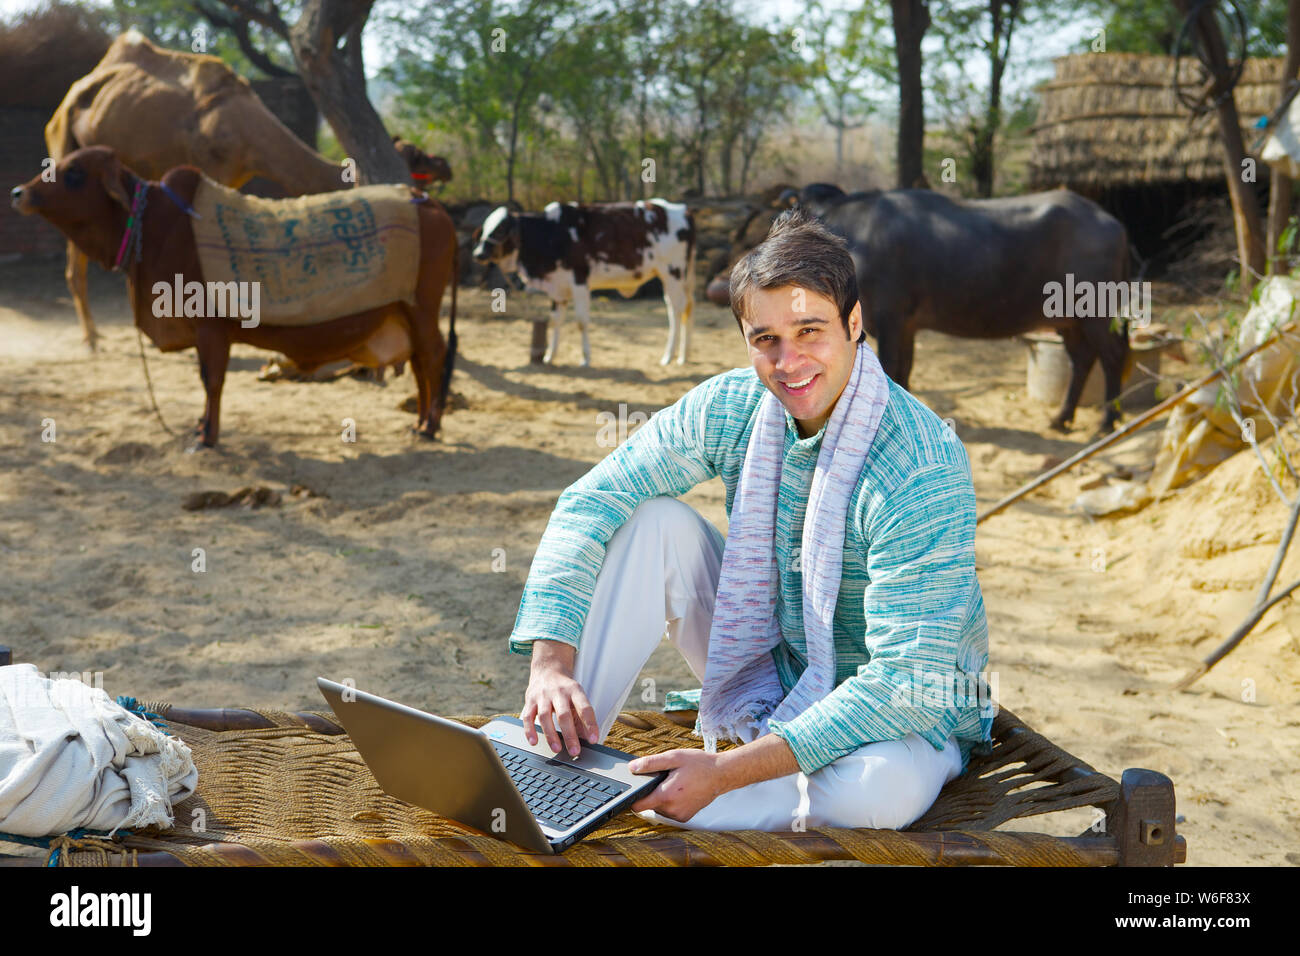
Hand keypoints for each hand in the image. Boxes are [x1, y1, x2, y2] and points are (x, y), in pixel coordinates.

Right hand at [520, 640, 597, 756]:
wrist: (547, 669)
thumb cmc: (565, 688)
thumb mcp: (577, 696)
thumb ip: (582, 717)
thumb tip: (588, 738)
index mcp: (574, 690)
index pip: (585, 708)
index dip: (590, 724)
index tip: (593, 739)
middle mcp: (558, 692)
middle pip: (564, 714)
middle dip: (569, 735)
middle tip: (574, 750)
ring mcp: (543, 696)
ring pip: (545, 716)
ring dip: (550, 735)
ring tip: (556, 748)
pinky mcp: (530, 700)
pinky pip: (527, 717)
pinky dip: (529, 730)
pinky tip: (534, 741)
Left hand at [629, 749, 723, 821]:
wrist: (721, 774)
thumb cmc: (699, 765)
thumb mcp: (673, 758)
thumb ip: (651, 763)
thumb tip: (633, 767)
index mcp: (666, 795)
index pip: (638, 806)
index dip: (635, 796)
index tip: (638, 788)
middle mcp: (672, 810)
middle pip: (649, 805)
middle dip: (653, 792)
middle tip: (666, 778)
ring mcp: (680, 815)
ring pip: (659, 808)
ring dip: (663, 797)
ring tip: (676, 784)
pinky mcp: (685, 817)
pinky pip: (670, 811)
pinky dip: (671, 802)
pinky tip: (681, 791)